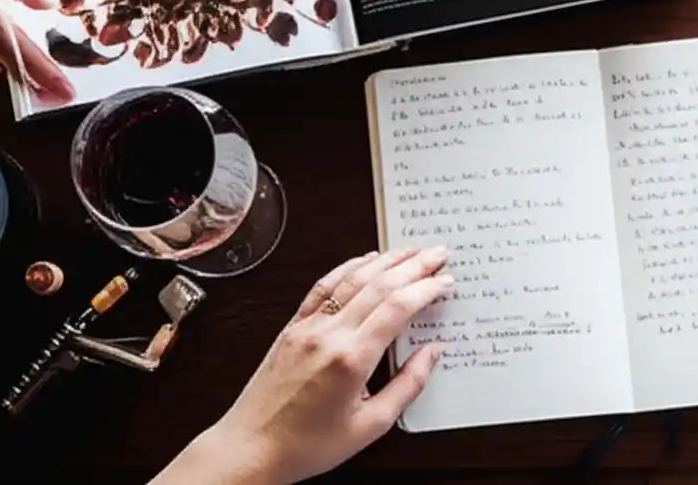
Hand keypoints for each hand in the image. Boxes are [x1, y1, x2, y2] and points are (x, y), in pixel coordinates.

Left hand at [154, 248, 452, 484]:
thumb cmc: (308, 445)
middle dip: (413, 265)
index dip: (426, 289)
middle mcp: (329, 334)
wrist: (251, 448)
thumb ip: (407, 386)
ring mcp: (307, 326)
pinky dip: (347, 268)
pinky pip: (323, 287)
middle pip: (379, 285)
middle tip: (438, 252)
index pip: (397, 308)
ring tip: (410, 250)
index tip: (447, 280)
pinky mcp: (292, 327)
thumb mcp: (370, 426)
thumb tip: (433, 353)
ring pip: (351, 279)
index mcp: (352, 359)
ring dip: (385, 260)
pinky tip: (364, 260)